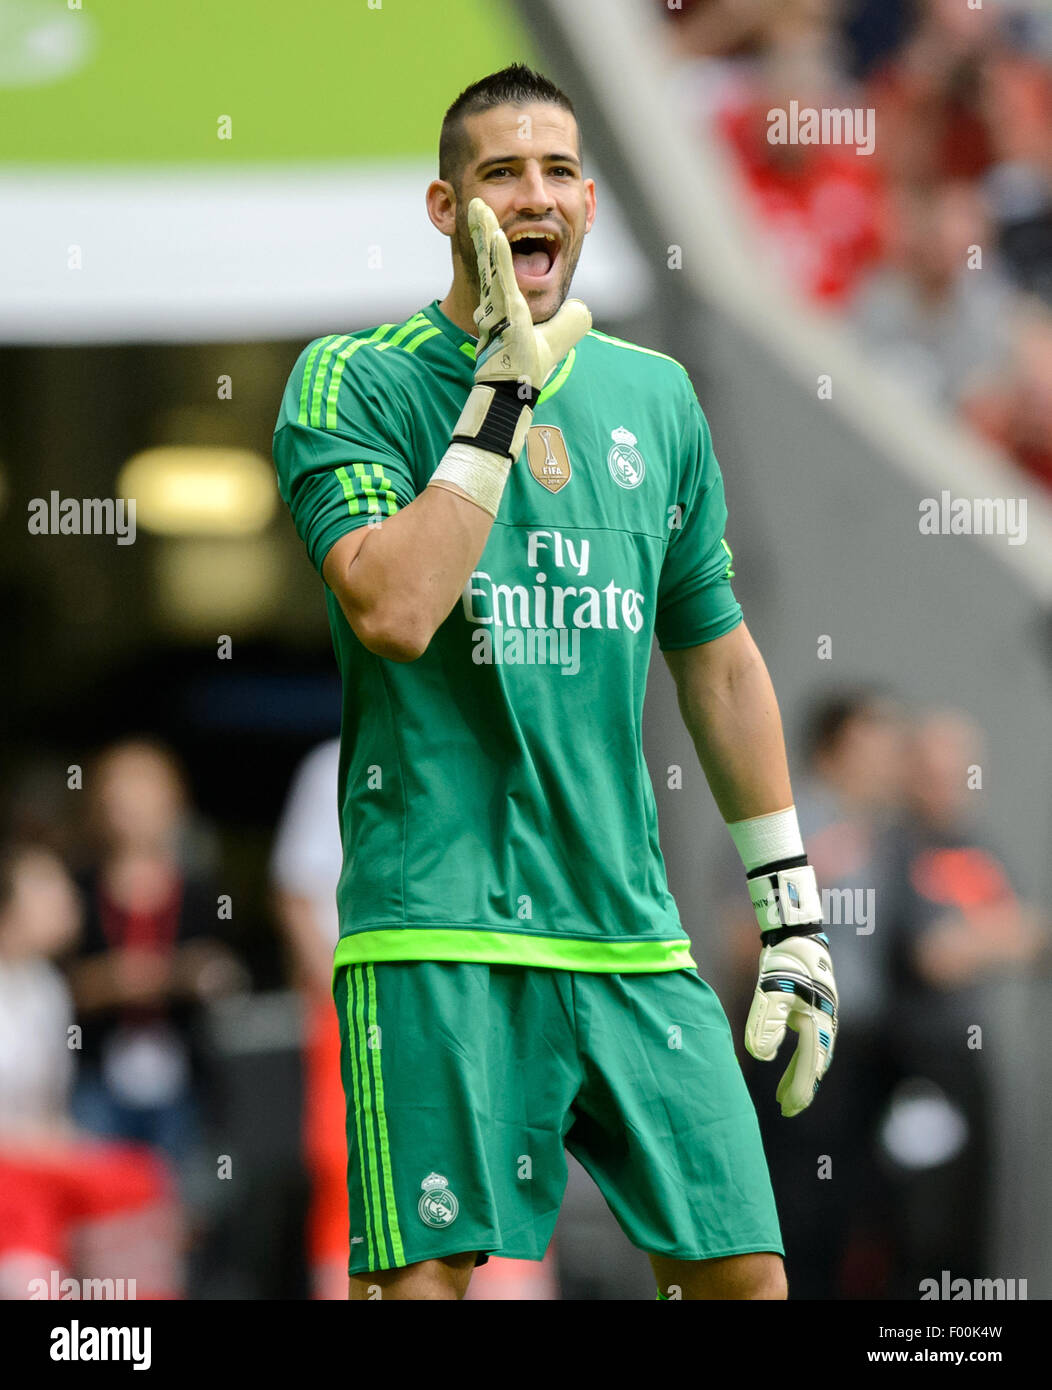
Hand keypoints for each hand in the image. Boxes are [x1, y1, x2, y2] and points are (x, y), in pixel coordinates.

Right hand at [468, 197, 590, 392]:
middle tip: (475, 204)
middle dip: (483, 228)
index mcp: (509, 302)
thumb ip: (571, 320)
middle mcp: (499, 298)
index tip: (493, 221)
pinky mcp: (504, 307)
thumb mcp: (557, 337)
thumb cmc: (528, 367)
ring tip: (477, 206)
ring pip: (491, 258)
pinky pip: (500, 274)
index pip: (504, 265)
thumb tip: (581, 307)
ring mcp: (499, 301)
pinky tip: (497, 231)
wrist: (514, 387)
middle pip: (491, 256)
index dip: (499, 243)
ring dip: (485, 231)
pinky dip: (497, 252)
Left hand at [745, 930, 837, 1117]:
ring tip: (782, 1097)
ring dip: (798, 1075)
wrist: (798, 933)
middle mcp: (825, 1021)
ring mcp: (820, 1016)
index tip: (789, 1108)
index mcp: (820, 1020)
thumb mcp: (771, 989)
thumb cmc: (786, 960)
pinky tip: (780, 1063)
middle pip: (815, 1063)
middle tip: (788, 1110)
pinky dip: (795, 1058)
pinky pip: (805, 1043)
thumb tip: (761, 1057)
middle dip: (802, 1087)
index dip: (801, 1087)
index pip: (811, 1062)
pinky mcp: (811, 1010)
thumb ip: (766, 1022)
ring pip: (810, 1055)